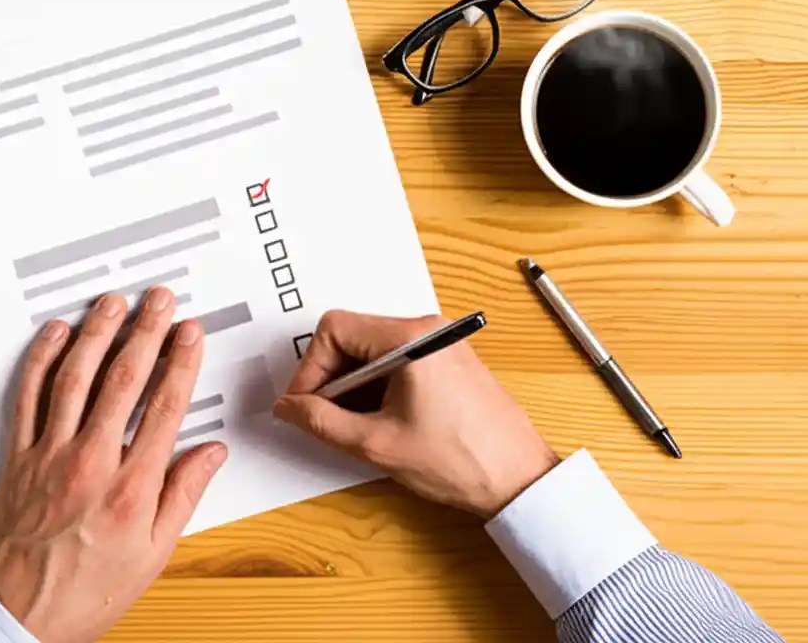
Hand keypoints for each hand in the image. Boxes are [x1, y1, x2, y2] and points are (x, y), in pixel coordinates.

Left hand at [0, 287, 227, 642]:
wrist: (21, 618)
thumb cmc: (86, 591)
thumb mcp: (153, 553)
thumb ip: (183, 495)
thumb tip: (210, 454)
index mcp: (131, 488)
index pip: (163, 407)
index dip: (180, 363)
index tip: (189, 335)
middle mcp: (89, 464)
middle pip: (123, 381)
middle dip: (145, 332)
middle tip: (159, 301)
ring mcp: (49, 456)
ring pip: (74, 379)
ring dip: (97, 334)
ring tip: (113, 304)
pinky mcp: (17, 459)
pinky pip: (27, 398)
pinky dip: (40, 361)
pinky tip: (55, 335)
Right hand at [274, 311, 558, 518]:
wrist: (518, 478)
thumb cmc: (462, 460)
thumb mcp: (377, 443)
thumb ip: (322, 421)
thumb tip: (289, 408)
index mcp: (411, 338)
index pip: (335, 329)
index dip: (310, 368)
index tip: (304, 403)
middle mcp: (428, 329)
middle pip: (353, 335)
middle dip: (330, 376)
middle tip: (321, 416)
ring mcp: (441, 343)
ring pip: (373, 350)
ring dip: (353, 384)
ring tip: (354, 425)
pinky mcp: (448, 360)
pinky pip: (397, 360)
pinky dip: (377, 385)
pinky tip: (378, 420)